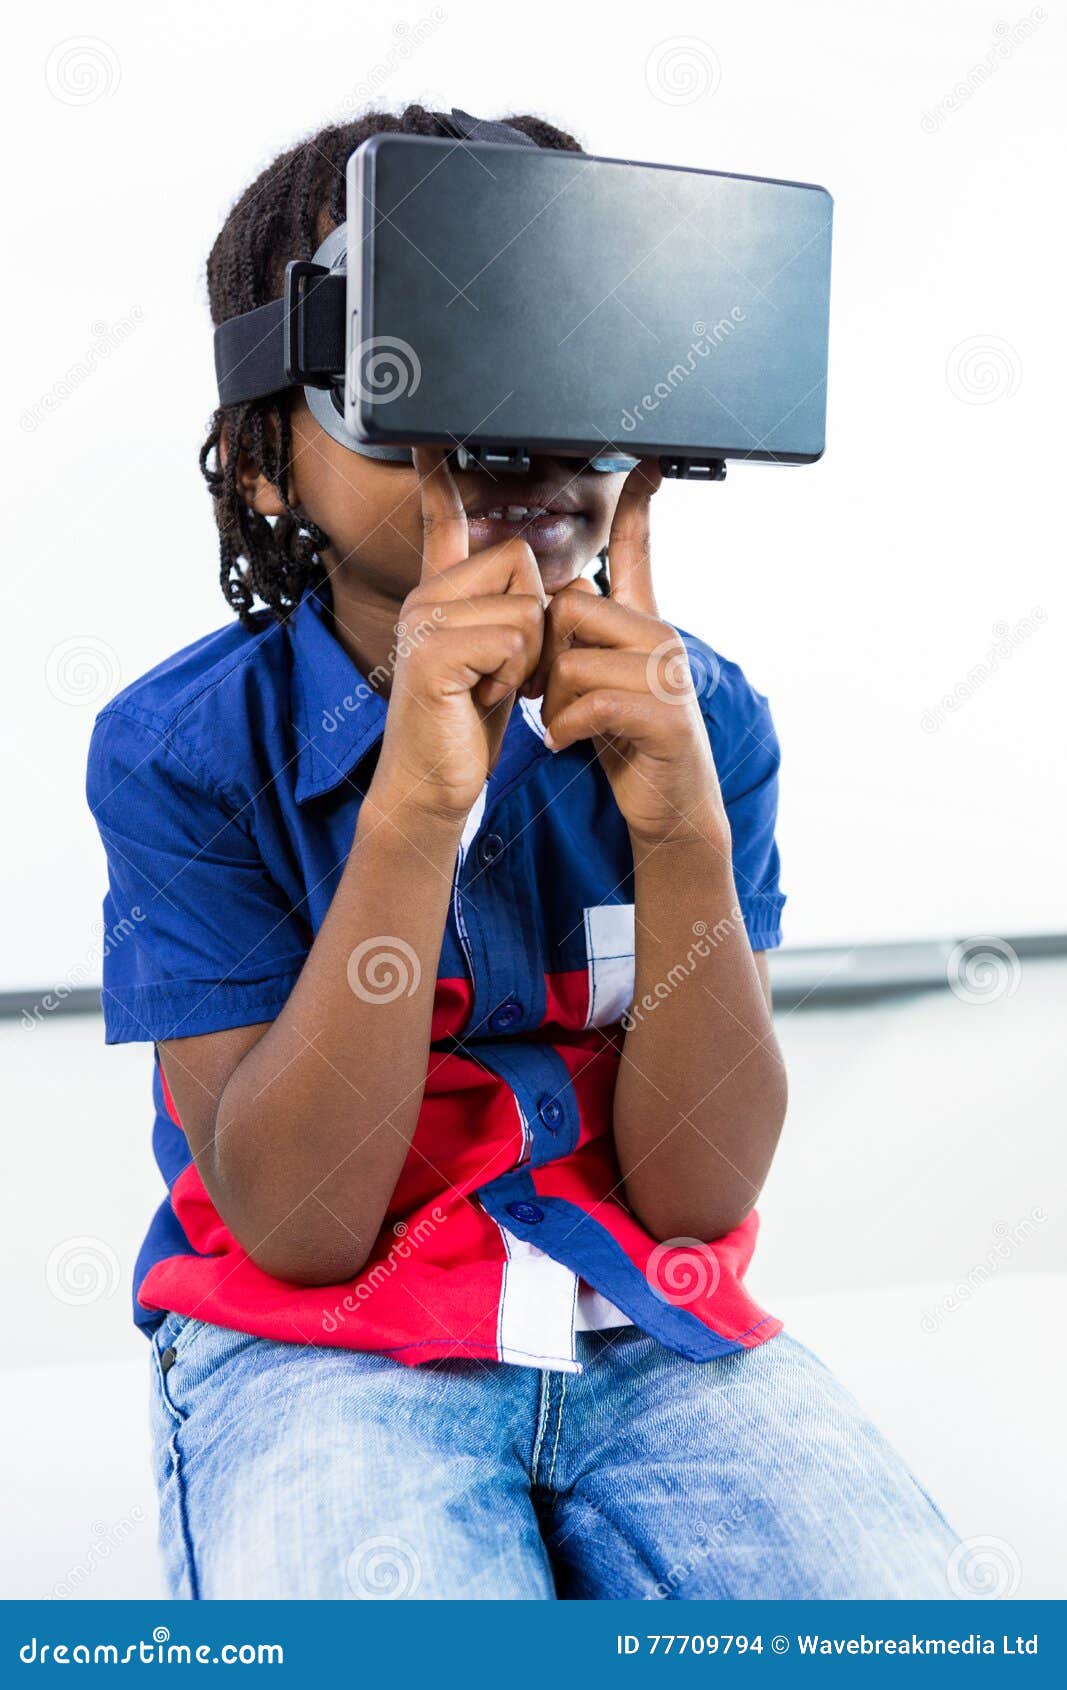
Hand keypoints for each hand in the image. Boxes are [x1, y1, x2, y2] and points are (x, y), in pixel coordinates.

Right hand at [368, 449, 545, 826]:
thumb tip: (563, 581)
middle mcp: (426, 595)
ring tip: (491, 687)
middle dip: (534, 623)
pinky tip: (483, 698)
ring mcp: (424, 619)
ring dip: (527, 659)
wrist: (434, 782)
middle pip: (520, 562)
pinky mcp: (433, 651)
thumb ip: (518, 614)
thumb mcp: (502, 658)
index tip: (427, 434)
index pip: (443, 519)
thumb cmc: (468, 723)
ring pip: (525, 605)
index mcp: (441, 591)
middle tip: (502, 670)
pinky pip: (513, 637)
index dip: (438, 475)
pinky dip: (513, 676)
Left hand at [539, 460, 728, 850]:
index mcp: (643, 623)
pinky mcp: (664, 713)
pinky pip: (587, 701)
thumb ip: (583, 642)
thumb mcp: (600, 683)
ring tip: (566, 728)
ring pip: (571, 660)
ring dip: (551, 704)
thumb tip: (554, 606)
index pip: (638, 553)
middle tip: (550, 699)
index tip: (646, 463)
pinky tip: (566, 744)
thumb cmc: (629, 744)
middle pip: (569, 609)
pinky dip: (563, 728)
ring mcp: (667, 672)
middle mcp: (661, 635)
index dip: (639, 509)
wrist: (670, 807)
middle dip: (544, 658)